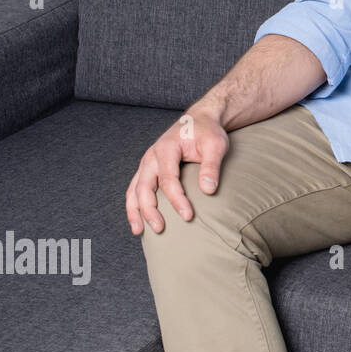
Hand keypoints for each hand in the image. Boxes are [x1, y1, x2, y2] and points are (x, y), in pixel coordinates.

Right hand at [125, 108, 229, 234]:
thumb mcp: (216, 145)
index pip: (168, 179)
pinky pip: (135, 189)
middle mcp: (152, 156)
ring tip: (140, 232)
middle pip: (144, 186)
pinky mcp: (148, 169)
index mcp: (167, 148)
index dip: (177, 199)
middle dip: (149, 210)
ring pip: (134, 190)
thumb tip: (208, 191)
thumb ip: (211, 166)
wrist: (199, 120)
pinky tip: (138, 221)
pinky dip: (134, 205)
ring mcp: (147, 163)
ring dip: (135, 211)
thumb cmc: (208, 132)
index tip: (188, 216)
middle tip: (160, 229)